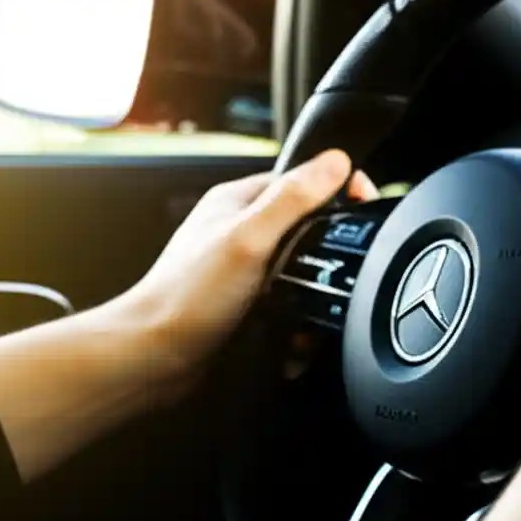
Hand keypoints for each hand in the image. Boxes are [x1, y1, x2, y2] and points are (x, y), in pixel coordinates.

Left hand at [117, 149, 374, 401]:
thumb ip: (294, 198)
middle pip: (308, 225)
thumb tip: (336, 162)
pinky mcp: (248, 303)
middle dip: (332, 249)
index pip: (303, 179)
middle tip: (344, 269)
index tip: (365, 205)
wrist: (155, 358)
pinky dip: (302, 320)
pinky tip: (299, 335)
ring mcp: (244, 268)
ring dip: (317, 291)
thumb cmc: (187, 298)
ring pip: (304, 269)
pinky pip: (291, 303)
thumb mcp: (249, 238)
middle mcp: (241, 230)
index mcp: (238, 201)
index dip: (339, 189)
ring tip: (318, 310)